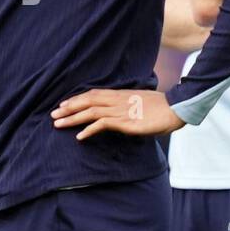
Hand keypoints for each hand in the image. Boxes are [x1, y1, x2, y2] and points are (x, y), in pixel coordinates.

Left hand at [51, 89, 185, 140]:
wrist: (175, 108)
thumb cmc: (160, 107)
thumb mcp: (139, 102)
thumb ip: (126, 105)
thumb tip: (119, 111)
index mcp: (120, 94)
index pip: (93, 94)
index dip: (77, 99)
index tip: (64, 104)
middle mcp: (117, 100)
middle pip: (87, 100)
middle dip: (69, 108)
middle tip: (53, 115)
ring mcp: (120, 111)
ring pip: (90, 112)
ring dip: (72, 118)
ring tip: (58, 124)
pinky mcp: (125, 122)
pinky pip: (102, 124)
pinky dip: (89, 130)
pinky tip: (79, 136)